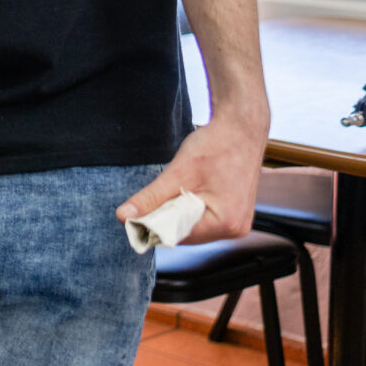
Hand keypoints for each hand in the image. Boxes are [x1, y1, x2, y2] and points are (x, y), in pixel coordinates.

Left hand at [116, 117, 265, 242]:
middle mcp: (235, 229)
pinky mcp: (235, 214)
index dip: (153, 227)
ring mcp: (238, 223)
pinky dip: (190, 210)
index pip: (178, 237)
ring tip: (175, 190)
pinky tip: (187, 192)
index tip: (134, 217)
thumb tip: (124, 216)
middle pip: (186, 235)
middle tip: (153, 198)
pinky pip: (204, 220)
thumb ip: (150, 198)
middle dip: (166, 220)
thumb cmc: (216, 146)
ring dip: (177, 215)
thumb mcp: (177, 173)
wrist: (241, 129)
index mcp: (226, 223)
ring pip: (194, 228)